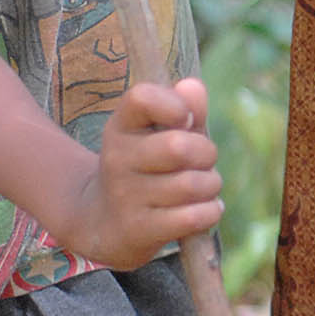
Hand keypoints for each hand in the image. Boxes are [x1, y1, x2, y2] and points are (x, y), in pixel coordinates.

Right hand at [49, 78, 223, 268]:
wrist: (104, 223)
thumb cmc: (147, 169)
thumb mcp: (161, 134)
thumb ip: (184, 108)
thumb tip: (193, 86)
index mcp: (121, 126)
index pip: (142, 97)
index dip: (175, 106)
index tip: (184, 121)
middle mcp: (117, 158)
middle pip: (180, 146)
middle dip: (207, 153)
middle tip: (202, 162)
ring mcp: (125, 195)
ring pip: (193, 185)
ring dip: (211, 185)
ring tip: (201, 188)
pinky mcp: (139, 229)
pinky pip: (193, 217)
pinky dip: (210, 211)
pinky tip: (203, 209)